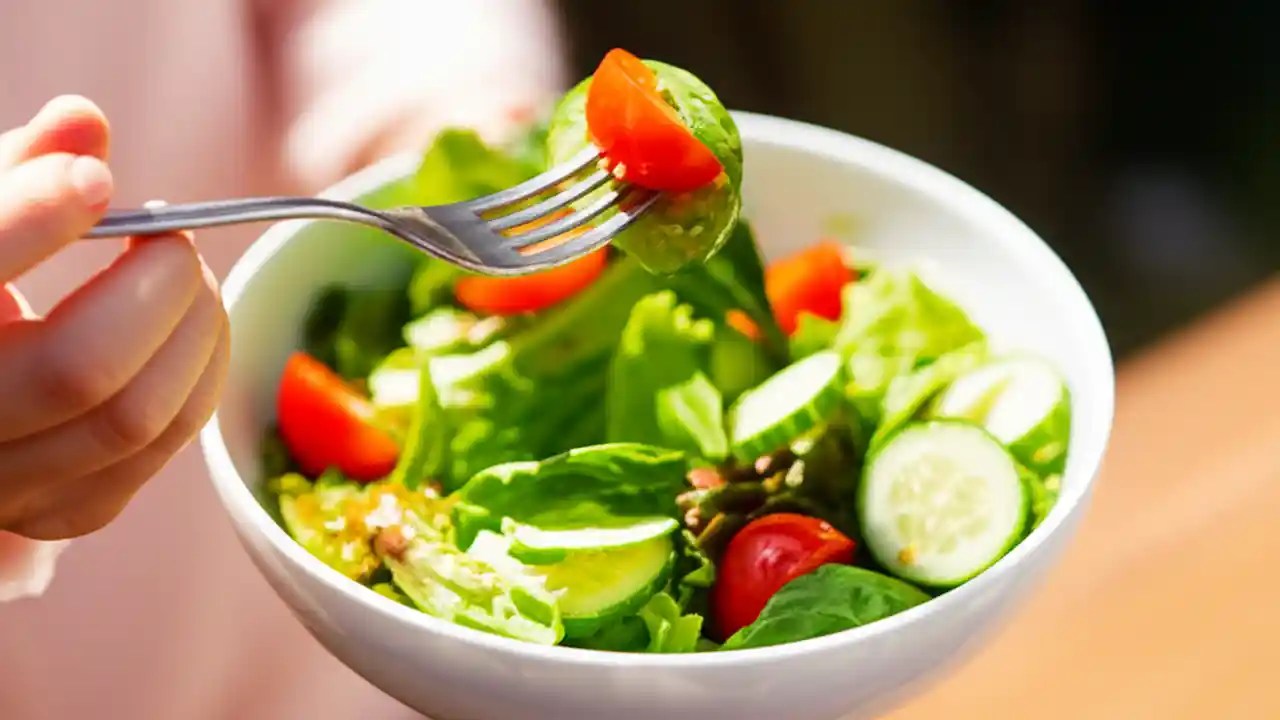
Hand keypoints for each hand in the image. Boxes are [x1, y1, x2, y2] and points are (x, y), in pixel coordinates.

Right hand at [0, 97, 228, 540]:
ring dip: (199, 332)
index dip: (33, 218)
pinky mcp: (64, 513)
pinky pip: (163, 447)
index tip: (96, 179)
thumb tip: (87, 122)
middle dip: (160, 287)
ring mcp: (4, 486)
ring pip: (137, 418)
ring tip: (188, 278)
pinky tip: (189, 333)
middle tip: (171, 239)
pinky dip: (200, 377)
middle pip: (80, 370)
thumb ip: (17, 169)